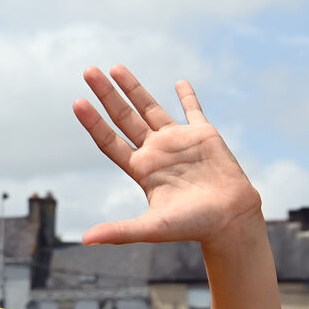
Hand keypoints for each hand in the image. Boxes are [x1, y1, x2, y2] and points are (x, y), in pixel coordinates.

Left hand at [73, 65, 261, 247]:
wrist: (231, 221)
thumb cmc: (192, 226)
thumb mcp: (152, 228)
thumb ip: (119, 231)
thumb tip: (84, 240)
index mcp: (140, 169)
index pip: (109, 141)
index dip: (93, 122)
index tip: (77, 102)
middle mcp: (155, 151)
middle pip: (124, 117)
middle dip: (107, 94)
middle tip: (88, 71)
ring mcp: (178, 141)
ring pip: (150, 108)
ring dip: (133, 88)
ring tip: (114, 68)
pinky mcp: (204, 135)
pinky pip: (193, 110)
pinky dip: (186, 95)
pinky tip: (178, 82)